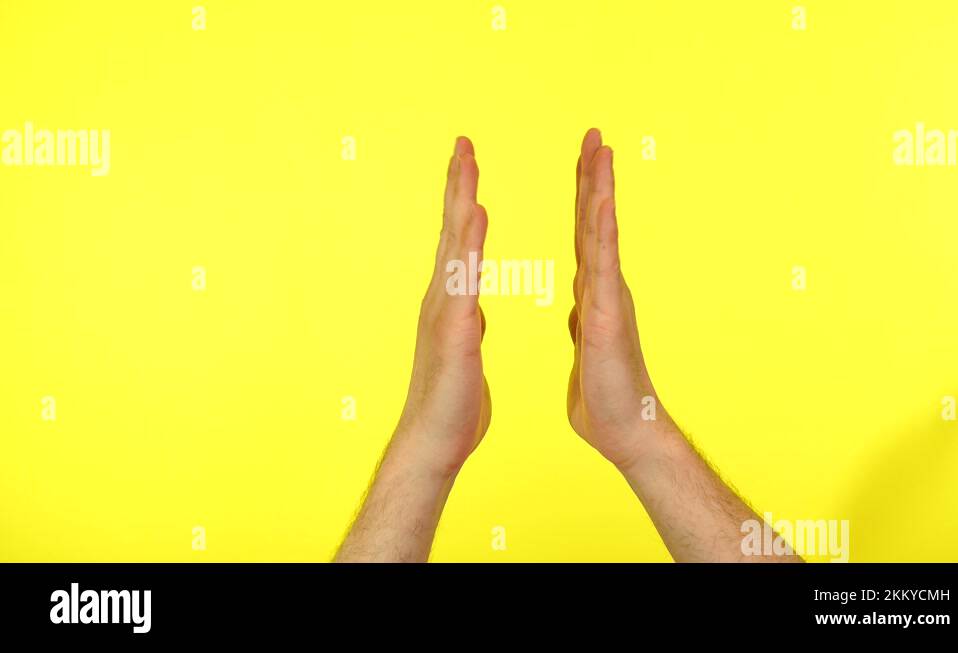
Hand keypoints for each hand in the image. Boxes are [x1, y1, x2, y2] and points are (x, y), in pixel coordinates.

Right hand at [393, 136, 490, 477]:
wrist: (435, 441)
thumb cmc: (454, 403)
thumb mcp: (465, 354)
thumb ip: (467, 328)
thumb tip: (472, 315)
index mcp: (453, 303)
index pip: (460, 244)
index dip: (464, 204)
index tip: (470, 169)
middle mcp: (442, 297)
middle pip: (452, 231)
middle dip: (457, 184)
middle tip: (464, 143)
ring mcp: (444, 310)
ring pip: (454, 244)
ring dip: (460, 199)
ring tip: (467, 160)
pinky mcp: (454, 327)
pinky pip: (463, 275)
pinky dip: (469, 242)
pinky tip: (478, 214)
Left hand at [567, 129, 675, 469]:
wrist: (624, 430)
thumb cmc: (605, 395)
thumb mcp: (585, 348)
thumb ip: (584, 322)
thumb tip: (581, 308)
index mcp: (592, 292)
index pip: (583, 234)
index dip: (581, 197)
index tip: (581, 160)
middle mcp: (604, 286)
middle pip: (595, 221)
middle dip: (593, 176)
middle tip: (593, 134)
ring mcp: (609, 297)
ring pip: (602, 233)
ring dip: (601, 189)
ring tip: (601, 149)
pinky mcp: (608, 314)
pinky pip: (604, 265)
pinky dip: (602, 231)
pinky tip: (600, 202)